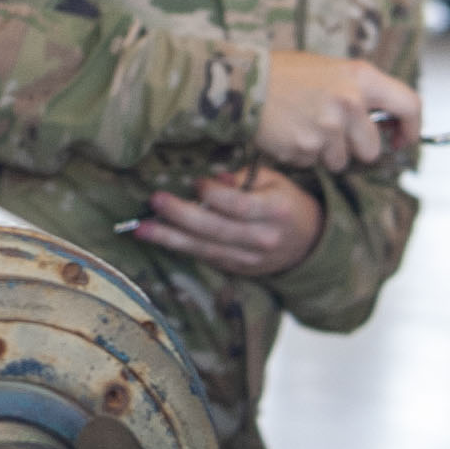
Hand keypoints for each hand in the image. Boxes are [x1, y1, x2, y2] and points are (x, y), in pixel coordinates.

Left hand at [124, 170, 321, 275]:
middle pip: (216, 229)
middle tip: (155, 201)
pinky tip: (160, 238)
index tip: (195, 181)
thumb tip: (214, 179)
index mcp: (276, 210)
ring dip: (170, 238)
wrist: (307, 242)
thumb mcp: (274, 180)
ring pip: (205, 248)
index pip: (239, 205)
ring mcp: (250, 259)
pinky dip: (181, 248)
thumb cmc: (284, 201)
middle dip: (182, 216)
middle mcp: (263, 238)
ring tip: (142, 228)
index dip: (214, 194)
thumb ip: (243, 179)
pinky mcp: (238, 269)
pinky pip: (206, 258)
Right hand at [259, 52, 421, 170]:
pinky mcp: (306, 147)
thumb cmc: (287, 74)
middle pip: (371, 149)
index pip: (410, 105)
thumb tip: (384, 124)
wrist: (244, 82)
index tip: (403, 139)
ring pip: (340, 161)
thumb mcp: (331, 70)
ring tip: (303, 126)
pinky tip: (288, 132)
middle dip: (355, 149)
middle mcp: (350, 103)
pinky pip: (313, 162)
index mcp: (361, 77)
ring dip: (325, 152)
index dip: (412, 127)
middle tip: (333, 133)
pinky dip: (302, 153)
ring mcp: (328, 128)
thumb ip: (360, 94)